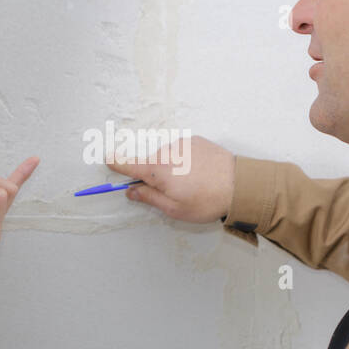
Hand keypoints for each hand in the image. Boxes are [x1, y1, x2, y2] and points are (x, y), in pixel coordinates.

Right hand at [106, 135, 234, 222]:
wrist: (241, 185)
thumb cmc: (207, 201)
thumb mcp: (174, 209)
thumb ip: (149, 198)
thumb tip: (131, 191)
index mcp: (158, 171)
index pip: (128, 164)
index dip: (116, 163)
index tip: (107, 160)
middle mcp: (167, 152)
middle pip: (149, 163)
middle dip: (153, 176)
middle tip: (172, 192)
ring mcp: (182, 144)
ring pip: (166, 157)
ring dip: (171, 168)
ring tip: (191, 183)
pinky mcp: (195, 140)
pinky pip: (181, 151)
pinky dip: (184, 160)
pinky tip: (199, 172)